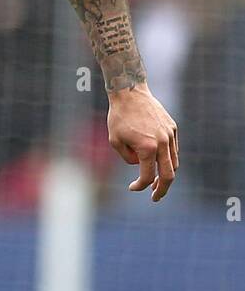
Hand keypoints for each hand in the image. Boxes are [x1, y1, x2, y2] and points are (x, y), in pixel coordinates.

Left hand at [107, 83, 178, 201]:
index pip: (148, 177)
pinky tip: (157, 162)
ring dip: (166, 175)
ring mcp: (170, 135)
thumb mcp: (115, 142)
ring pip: (174, 163)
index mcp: (147, 148)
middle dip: (162, 190)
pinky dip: (167, 159)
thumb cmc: (118, 117)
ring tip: (156, 182)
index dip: (139, 186)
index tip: (132, 188)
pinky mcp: (172, 128)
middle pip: (169, 175)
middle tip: (155, 198)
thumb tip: (140, 165)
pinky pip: (173, 149)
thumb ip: (128, 158)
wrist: (130, 92)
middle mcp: (163, 143)